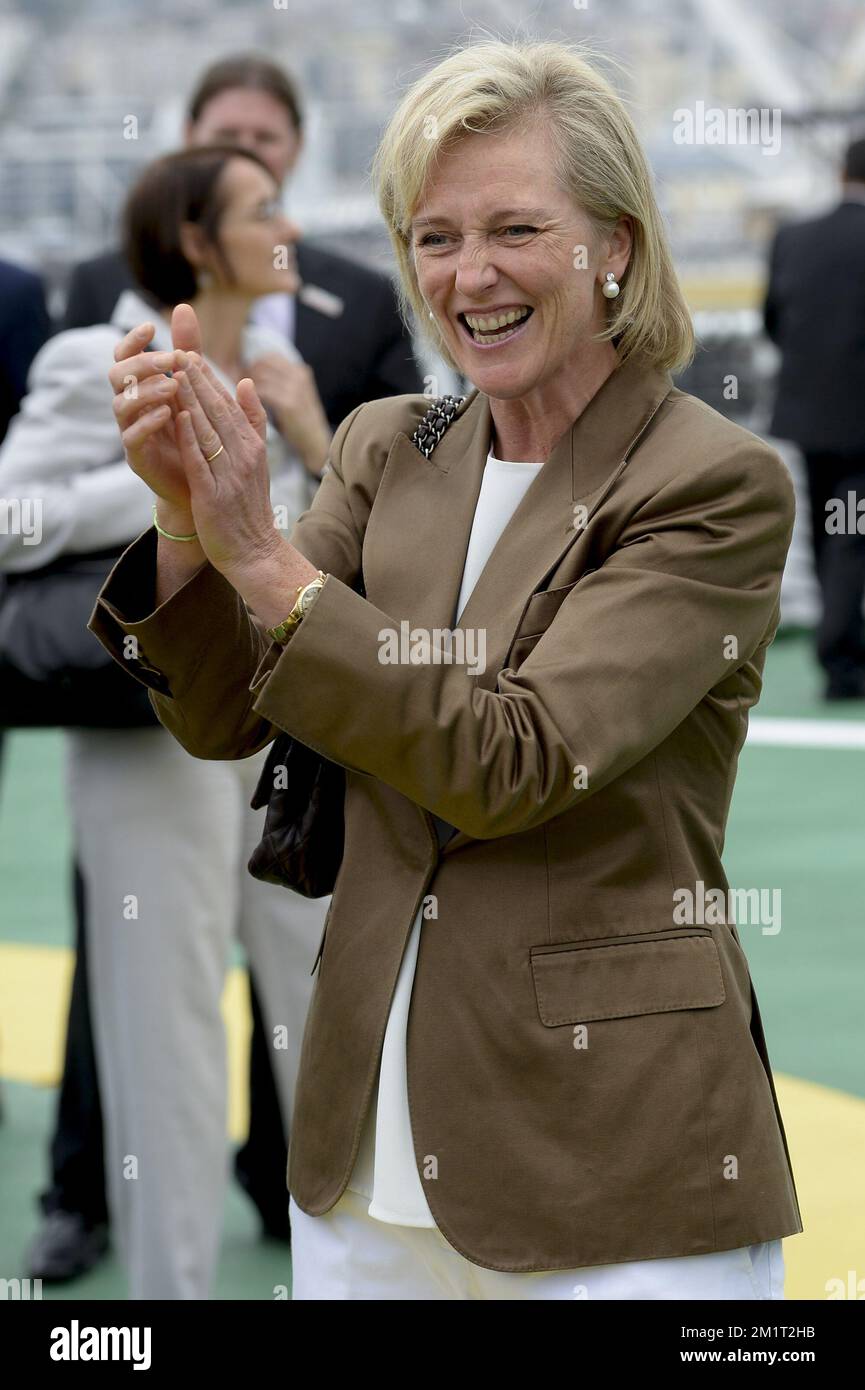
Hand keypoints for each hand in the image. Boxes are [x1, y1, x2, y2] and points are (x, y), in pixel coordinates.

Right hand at [109, 304, 202, 529]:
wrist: (202, 484)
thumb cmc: (196, 432)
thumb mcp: (198, 388)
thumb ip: (189, 350)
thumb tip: (184, 307)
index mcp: (142, 387)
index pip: (124, 356)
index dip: (132, 340)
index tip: (151, 327)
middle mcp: (131, 407)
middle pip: (117, 374)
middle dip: (142, 362)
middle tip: (171, 358)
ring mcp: (130, 431)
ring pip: (121, 403)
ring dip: (145, 390)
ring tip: (172, 386)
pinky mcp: (137, 457)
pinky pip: (132, 436)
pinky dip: (148, 422)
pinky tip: (168, 413)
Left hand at [173, 350, 318, 620]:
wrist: (254, 551)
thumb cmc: (249, 506)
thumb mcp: (258, 460)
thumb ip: (253, 421)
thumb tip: (247, 382)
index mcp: (252, 446)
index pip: (228, 404)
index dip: (208, 377)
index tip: (190, 352)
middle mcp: (243, 456)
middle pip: (217, 411)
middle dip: (197, 380)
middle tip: (178, 350)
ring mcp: (230, 475)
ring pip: (208, 430)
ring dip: (191, 401)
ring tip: (174, 373)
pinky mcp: (214, 496)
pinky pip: (200, 461)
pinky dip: (190, 439)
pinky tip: (178, 418)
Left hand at [247, 352, 330, 473]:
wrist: (316, 444)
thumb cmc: (299, 423)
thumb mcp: (293, 395)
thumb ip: (278, 381)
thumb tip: (250, 373)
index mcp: (299, 370)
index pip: (268, 357)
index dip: (252, 365)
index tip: (243, 379)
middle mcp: (298, 375)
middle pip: (262, 363)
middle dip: (246, 374)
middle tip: (237, 390)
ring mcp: (296, 388)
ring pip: (260, 376)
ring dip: (247, 387)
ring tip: (241, 400)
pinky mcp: (290, 404)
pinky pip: (263, 392)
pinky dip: (252, 398)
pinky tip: (247, 409)